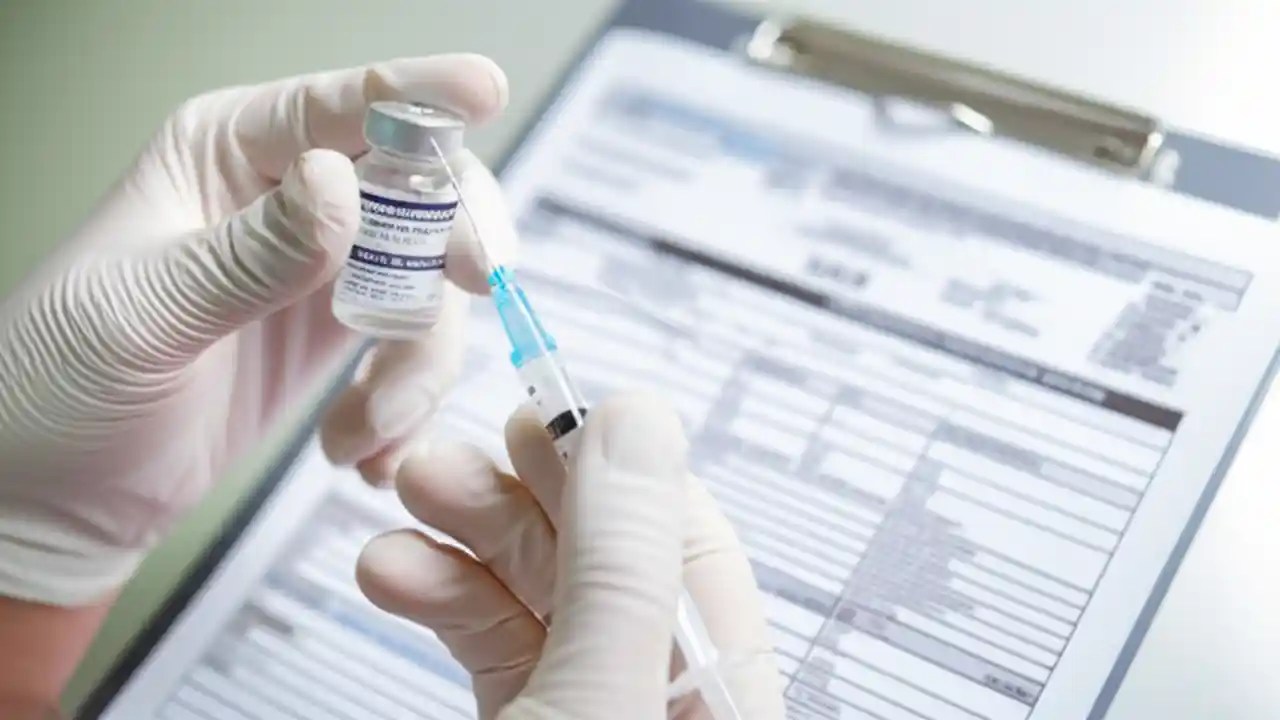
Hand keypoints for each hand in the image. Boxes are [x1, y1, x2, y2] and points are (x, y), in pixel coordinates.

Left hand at [0, 55, 517, 605]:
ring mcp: (321, 270)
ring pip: (429, 284)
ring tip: (365, 430)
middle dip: (450, 240)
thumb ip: (251, 253)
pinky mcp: (336, 339)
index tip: (485, 89)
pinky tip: (361, 449)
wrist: (54, 503)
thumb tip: (343, 185)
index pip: (341, 104)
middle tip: (472, 282)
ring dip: (417, 363)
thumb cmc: (56, 389)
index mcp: (225, 153)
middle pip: (417, 187)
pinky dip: (405, 405)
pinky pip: (413, 353)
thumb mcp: (144, 315)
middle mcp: (286, 198)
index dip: (421, 92)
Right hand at [357, 393, 786, 719]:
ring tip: (410, 492)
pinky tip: (396, 569)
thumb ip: (620, 565)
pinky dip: (443, 601)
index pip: (687, 547)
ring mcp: (590, 708)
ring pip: (536, 598)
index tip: (545, 407)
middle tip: (449, 454)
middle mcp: (662, 695)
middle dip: (518, 499)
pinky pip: (493, 644)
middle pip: (601, 564)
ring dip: (466, 541)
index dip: (613, 468)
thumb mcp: (600, 697)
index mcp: (726, 692)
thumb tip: (637, 419)